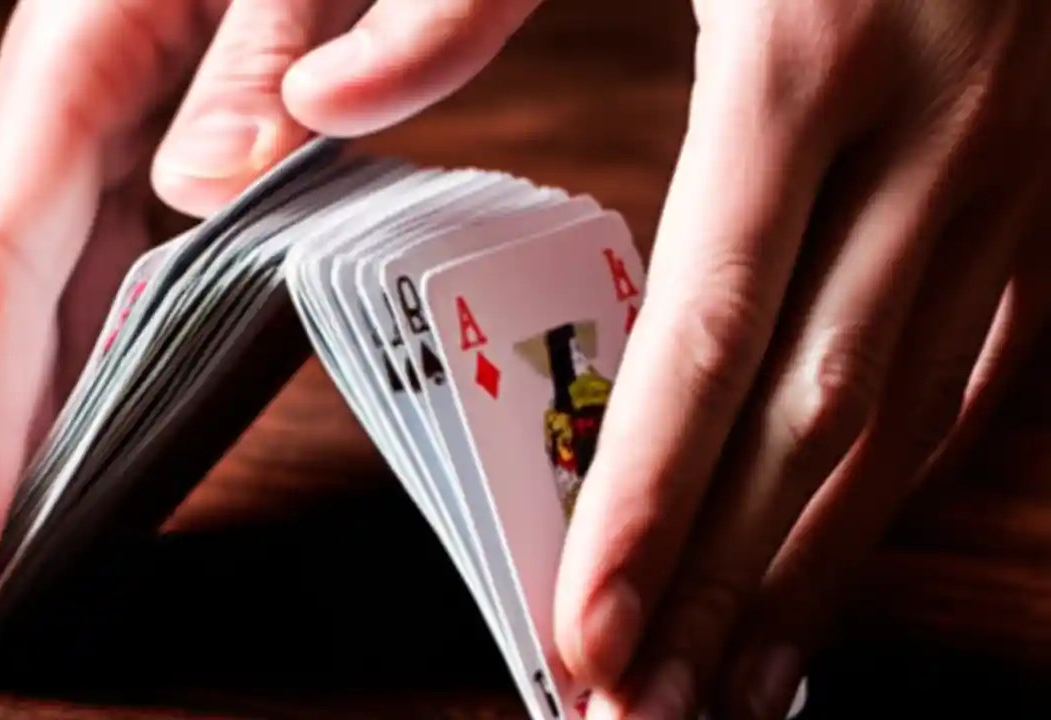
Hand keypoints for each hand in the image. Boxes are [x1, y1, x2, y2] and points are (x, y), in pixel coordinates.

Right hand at [0, 0, 543, 668]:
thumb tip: (201, 192)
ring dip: (7, 451)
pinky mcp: (156, 171)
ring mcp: (108, 151)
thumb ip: (262, 58)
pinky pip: (103, 299)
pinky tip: (74, 470)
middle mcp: (70, 122)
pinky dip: (78, 394)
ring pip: (36, 321)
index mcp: (75, 65)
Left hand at [554, 2, 1050, 717]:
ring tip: (726, 687)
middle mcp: (934, 132)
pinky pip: (979, 368)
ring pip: (910, 419)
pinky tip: (832, 561)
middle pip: (817, 414)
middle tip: (638, 710)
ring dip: (811, 568)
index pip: (716, 325)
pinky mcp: (1044, 187)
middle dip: (721, 580)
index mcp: (809, 56)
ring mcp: (1015, 169)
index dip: (650, 492)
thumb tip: (324, 108)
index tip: (586, 629)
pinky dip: (902, 483)